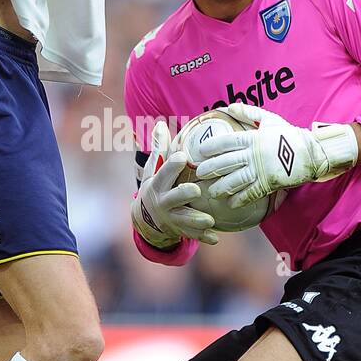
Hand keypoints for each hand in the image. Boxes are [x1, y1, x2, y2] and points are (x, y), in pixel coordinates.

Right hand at [132, 120, 218, 247]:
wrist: (145, 219)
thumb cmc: (155, 186)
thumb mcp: (153, 170)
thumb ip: (159, 148)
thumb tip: (160, 123)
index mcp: (157, 185)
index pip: (163, 173)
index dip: (171, 165)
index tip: (182, 156)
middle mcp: (163, 202)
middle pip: (172, 198)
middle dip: (183, 195)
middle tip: (196, 190)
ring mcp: (171, 218)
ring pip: (184, 220)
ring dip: (196, 221)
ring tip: (209, 220)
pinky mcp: (179, 230)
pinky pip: (192, 235)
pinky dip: (203, 237)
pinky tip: (215, 238)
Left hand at [194, 103, 357, 207]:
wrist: (313, 152)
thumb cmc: (290, 135)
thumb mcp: (270, 119)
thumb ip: (249, 113)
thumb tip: (230, 107)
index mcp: (253, 138)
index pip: (227, 142)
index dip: (212, 147)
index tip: (201, 152)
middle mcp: (254, 154)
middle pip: (227, 162)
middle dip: (211, 169)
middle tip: (199, 174)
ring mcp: (261, 170)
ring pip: (236, 180)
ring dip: (221, 187)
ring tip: (211, 192)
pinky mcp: (270, 183)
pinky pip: (252, 193)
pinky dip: (240, 199)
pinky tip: (231, 203)